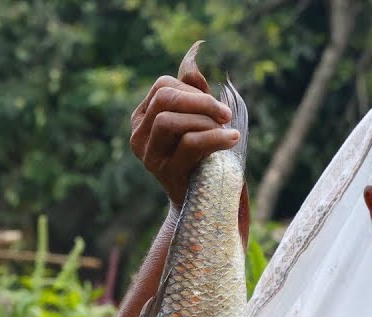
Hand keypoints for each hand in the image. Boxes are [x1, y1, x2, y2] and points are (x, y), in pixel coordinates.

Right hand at [130, 44, 238, 206]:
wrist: (204, 204)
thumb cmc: (204, 159)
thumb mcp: (201, 122)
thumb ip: (195, 93)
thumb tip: (193, 56)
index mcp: (144, 118)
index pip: (163, 86)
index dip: (193, 90)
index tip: (218, 108)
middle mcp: (139, 136)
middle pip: (165, 98)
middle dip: (201, 101)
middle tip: (226, 114)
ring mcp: (148, 155)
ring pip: (170, 120)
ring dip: (206, 121)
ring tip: (227, 131)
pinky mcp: (164, 172)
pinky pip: (189, 143)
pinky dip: (215, 137)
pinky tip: (233, 139)